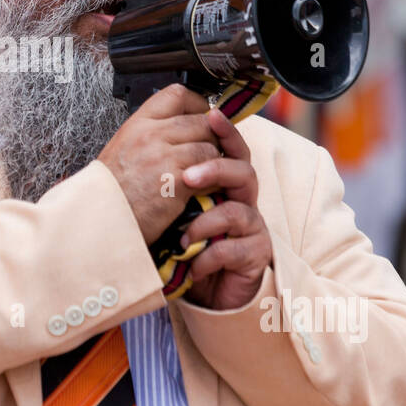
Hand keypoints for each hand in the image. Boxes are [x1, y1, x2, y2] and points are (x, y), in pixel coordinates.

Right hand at [96, 83, 220, 244]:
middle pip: (201, 121)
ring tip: (207, 173)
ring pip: (209, 145)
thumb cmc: (111, 191)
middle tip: (210, 150)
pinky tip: (204, 188)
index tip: (201, 115)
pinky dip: (212, 180)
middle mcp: (151, 135)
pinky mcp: (177, 180)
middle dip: (211, 136)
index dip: (197, 104)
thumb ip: (150, 136)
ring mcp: (164, 156)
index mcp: (137, 124)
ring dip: (214, 160)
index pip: (176, 95)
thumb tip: (178, 130)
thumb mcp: (123, 150)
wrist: (101, 218)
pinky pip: (210, 171)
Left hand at [179, 109, 272, 310]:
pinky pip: (234, 248)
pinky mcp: (255, 254)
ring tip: (183, 235)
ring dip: (207, 221)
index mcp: (222, 184)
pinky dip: (209, 256)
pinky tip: (193, 264)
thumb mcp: (172, 209)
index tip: (210, 114)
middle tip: (188, 177)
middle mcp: (241, 200)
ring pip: (239, 210)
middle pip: (243, 171)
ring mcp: (251, 227)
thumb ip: (172, 180)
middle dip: (217, 169)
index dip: (223, 130)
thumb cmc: (186, 247)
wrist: (202, 292)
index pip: (228, 148)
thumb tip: (150, 144)